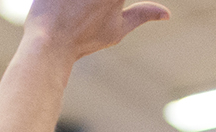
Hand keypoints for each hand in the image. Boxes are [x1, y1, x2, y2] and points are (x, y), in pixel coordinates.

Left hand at [23, 0, 169, 59]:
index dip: (115, 2)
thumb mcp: (117, 30)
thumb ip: (142, 15)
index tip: (112, 7)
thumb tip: (166, 14)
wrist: (50, 43)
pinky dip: (68, 0)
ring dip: (86, 2)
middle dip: (99, 4)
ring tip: (81, 10)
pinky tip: (69, 5)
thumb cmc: (84, 40)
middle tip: (93, 10)